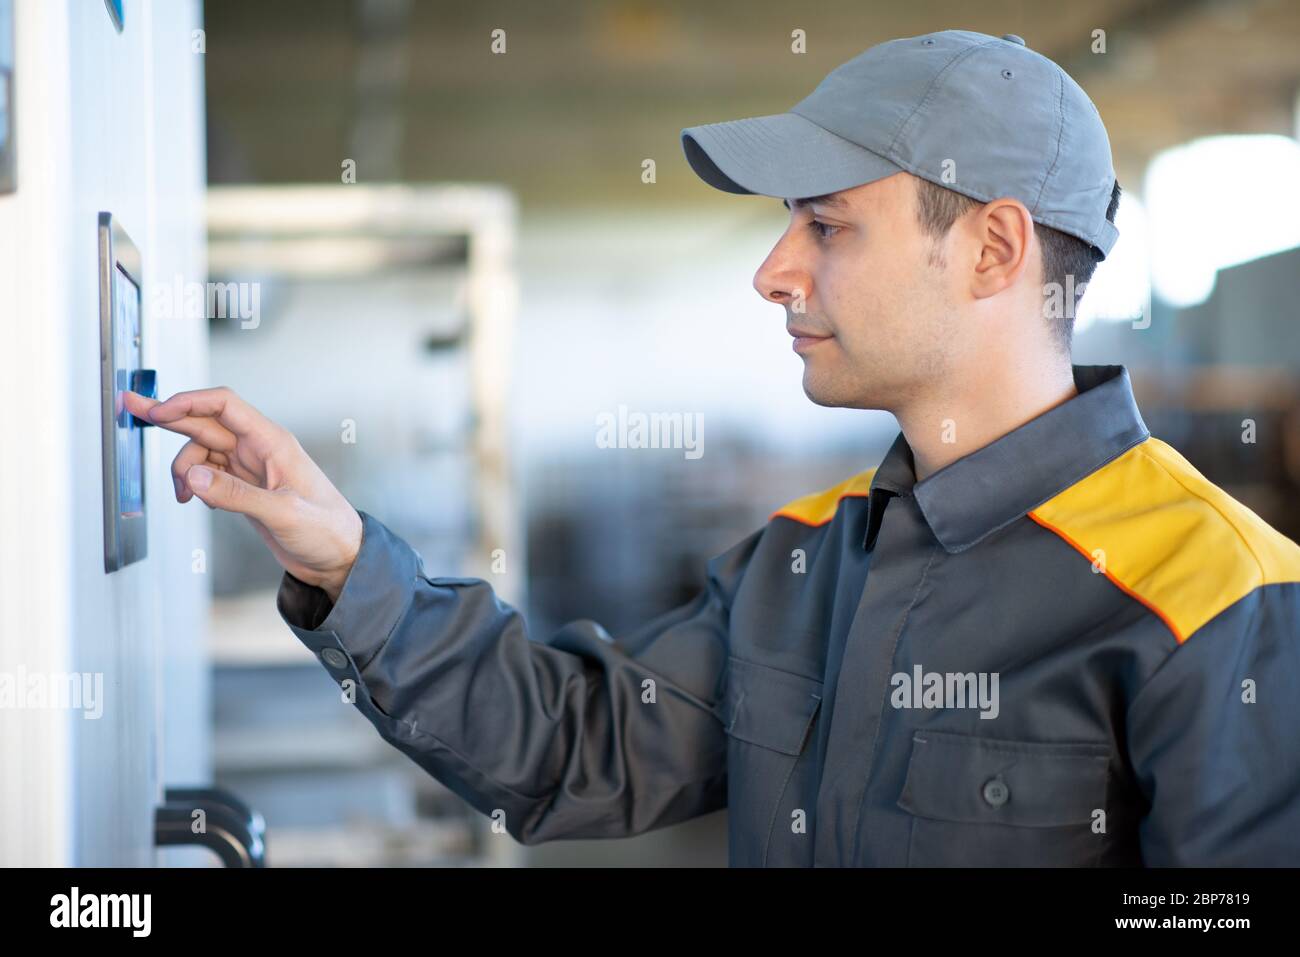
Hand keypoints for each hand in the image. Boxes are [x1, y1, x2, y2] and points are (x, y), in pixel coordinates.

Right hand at [122, 386, 362, 602]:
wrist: (338, 559)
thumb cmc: (327, 530)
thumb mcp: (284, 513)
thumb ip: (237, 495)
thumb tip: (193, 476)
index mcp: (273, 442)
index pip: (224, 405)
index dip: (188, 402)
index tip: (157, 411)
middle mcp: (259, 449)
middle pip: (205, 421)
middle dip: (168, 415)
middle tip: (131, 408)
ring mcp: (250, 469)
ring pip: (201, 452)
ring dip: (183, 469)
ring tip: (184, 497)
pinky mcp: (245, 489)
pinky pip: (208, 475)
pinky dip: (196, 485)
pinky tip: (200, 502)